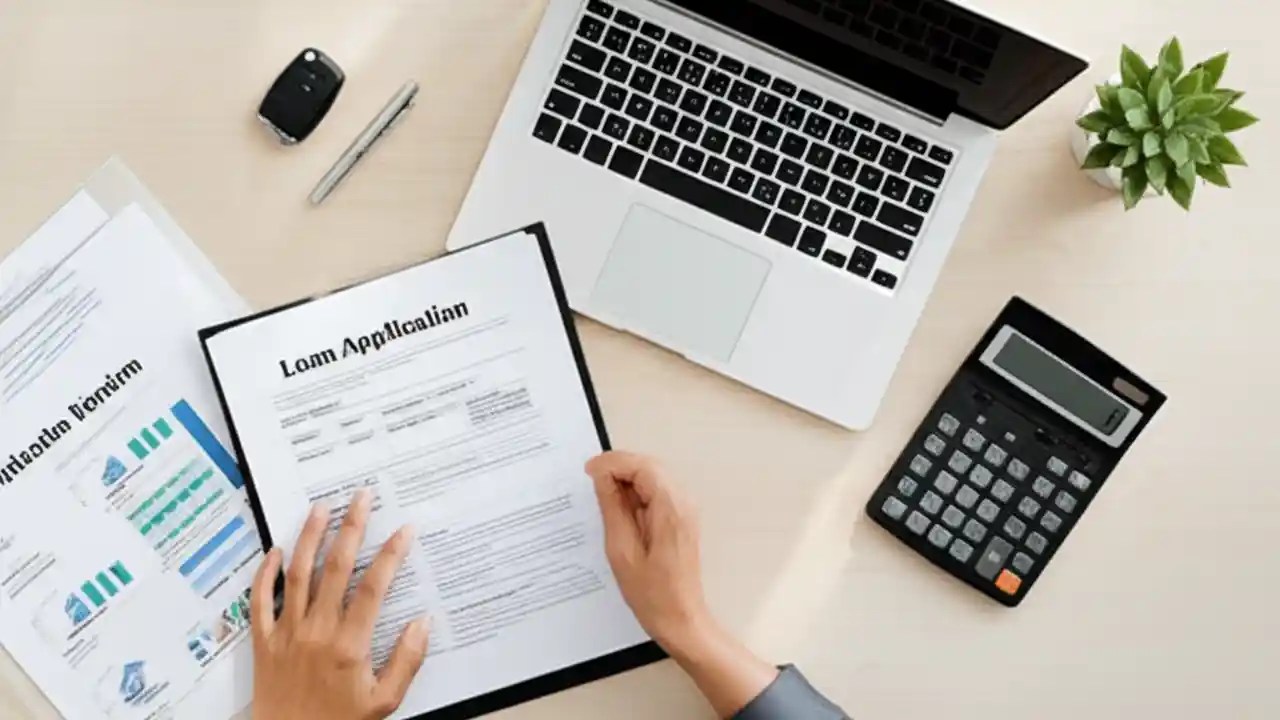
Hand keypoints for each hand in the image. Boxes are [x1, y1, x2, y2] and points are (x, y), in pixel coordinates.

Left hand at [250, 489, 429, 719]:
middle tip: (361, 497)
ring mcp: (286, 633)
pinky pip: (260, 600)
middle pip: (335, 568)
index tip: (404, 530)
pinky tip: (276, 550)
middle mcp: (316, 631)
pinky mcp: (263, 642)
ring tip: (320, 508)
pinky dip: (266, 573)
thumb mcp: (384, 702)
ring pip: (298, 574)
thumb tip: (422, 623)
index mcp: (349, 645)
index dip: (390, 555)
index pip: (373, 588)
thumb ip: (406, 661)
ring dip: (310, 537)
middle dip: (352, 528)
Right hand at [587, 452, 777, 718]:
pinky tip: (619, 507)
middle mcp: (683, 503)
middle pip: (650, 466)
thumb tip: (602, 477)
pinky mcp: (682, 519)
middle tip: (590, 481)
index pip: (642, 466)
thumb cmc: (651, 593)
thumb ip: (613, 508)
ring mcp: (685, 510)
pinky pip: (658, 492)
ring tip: (601, 494)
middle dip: (619, 467)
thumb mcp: (621, 550)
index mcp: (671, 509)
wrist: (681, 619)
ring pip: (654, 476)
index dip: (612, 463)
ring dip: (627, 478)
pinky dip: (637, 491)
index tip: (587, 472)